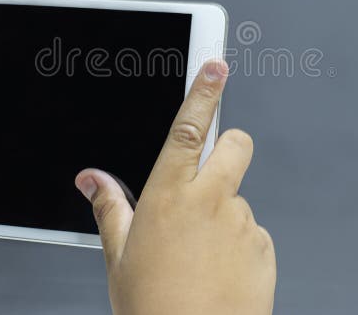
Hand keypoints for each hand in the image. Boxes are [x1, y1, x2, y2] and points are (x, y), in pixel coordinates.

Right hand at [75, 60, 276, 314]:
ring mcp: (242, 224)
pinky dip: (238, 245)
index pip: (190, 129)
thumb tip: (93, 180)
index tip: (216, 66)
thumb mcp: (119, 257)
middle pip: (236, 145)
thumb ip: (110, 209)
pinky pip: (252, 232)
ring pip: (239, 198)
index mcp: (170, 196)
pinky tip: (219, 272)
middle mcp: (211, 202)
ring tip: (202, 254)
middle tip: (211, 176)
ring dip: (224, 214)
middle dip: (230, 147)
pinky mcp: (263, 247)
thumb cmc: (154, 307)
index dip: (204, 92)